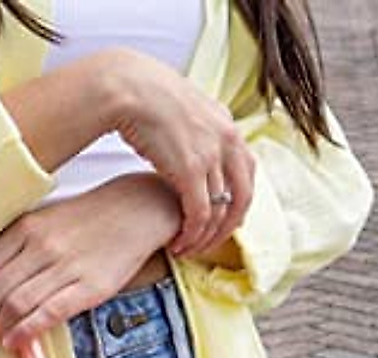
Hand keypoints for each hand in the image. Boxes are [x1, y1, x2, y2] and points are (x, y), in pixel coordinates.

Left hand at [0, 173, 181, 349]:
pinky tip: (15, 341)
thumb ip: (14, 243)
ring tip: (1, 335)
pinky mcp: (88, 288)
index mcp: (26, 228)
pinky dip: (24, 332)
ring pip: (15, 305)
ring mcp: (65, 267)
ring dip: (0, 327)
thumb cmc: (85, 219)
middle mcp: (42, 246)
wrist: (136, 210)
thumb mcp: (44, 219)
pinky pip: (46, 315)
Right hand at [102, 47, 254, 255]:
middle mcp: (227, 140)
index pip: (247, 174)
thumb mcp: (183, 111)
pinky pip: (199, 214)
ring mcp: (211, 155)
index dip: (237, 204)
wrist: (130, 88)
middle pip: (242, 197)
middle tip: (208, 246)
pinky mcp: (191, 170)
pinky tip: (178, 243)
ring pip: (220, 211)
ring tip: (188, 249)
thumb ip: (194, 133)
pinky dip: (191, 234)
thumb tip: (186, 147)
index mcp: (227, 126)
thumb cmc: (145, 98)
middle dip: (226, 229)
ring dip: (205, 237)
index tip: (221, 222)